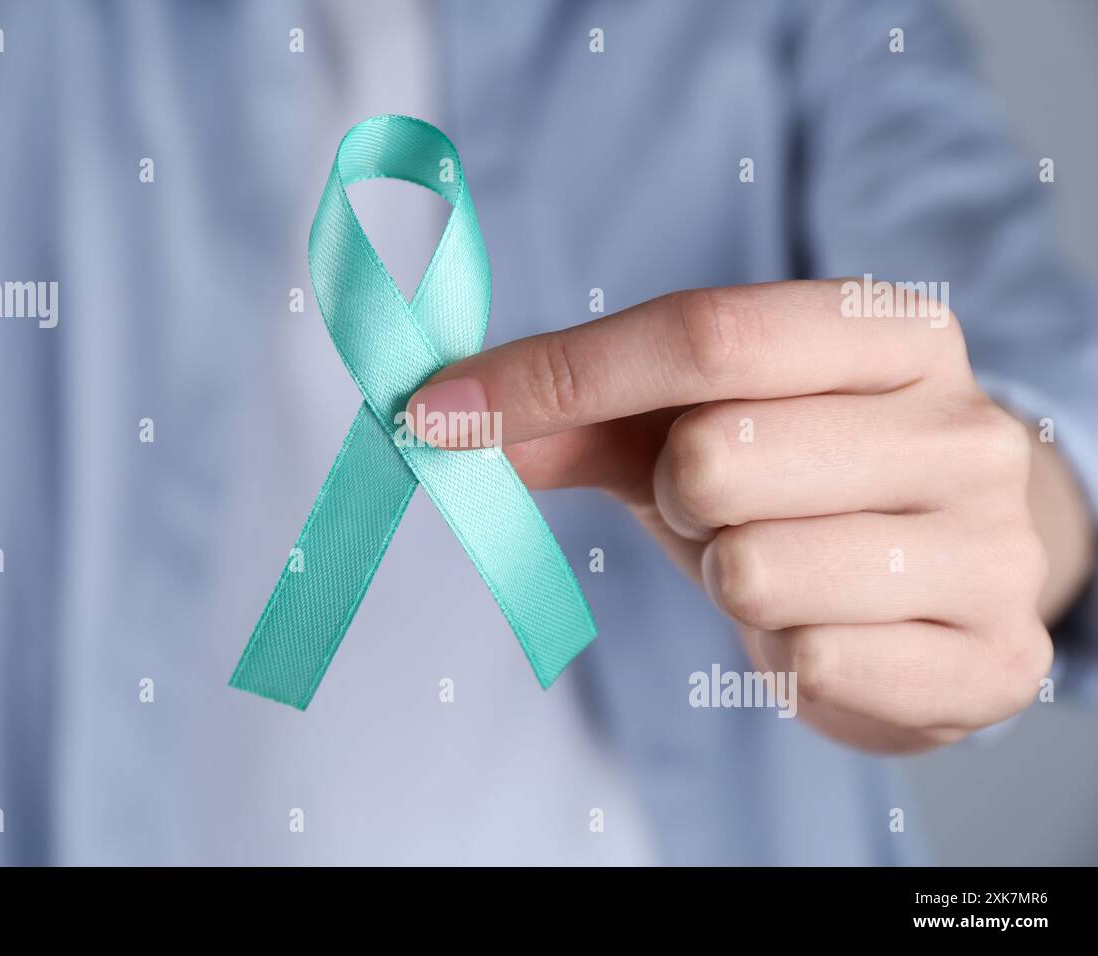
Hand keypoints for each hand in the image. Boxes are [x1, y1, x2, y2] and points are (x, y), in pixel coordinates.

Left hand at [406, 279, 1083, 752]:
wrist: (955, 563)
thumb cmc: (807, 474)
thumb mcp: (701, 417)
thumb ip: (580, 409)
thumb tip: (441, 417)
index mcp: (889, 331)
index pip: (702, 333)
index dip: (554, 376)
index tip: (436, 412)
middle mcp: (960, 425)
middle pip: (717, 457)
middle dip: (680, 496)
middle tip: (724, 504)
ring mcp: (989, 545)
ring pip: (754, 569)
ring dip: (731, 578)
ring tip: (785, 563)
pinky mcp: (992, 657)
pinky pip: (806, 661)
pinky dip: (780, 653)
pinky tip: (827, 627)